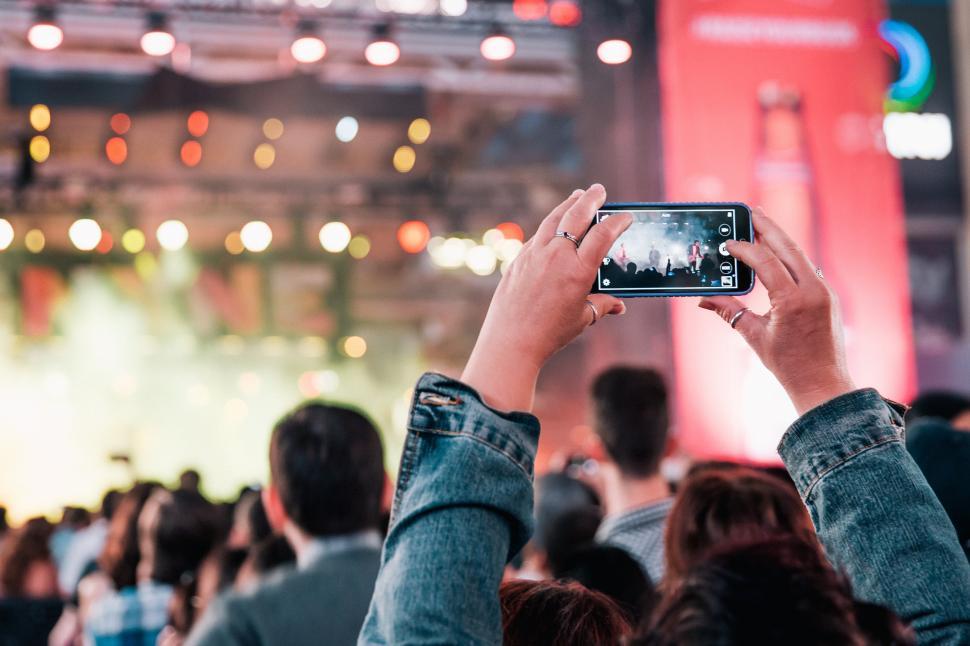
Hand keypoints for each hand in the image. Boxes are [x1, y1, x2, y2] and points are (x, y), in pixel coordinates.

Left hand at [461, 184, 632, 411]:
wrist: (511, 341)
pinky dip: (550, 225)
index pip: (603, 234)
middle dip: (590, 199)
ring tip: (577, 195)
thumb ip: (602, 305)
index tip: (626, 217)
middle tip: (599, 189)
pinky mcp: (519, 259)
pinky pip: (538, 235)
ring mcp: (534, 254)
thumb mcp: (582, 318)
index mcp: (578, 270)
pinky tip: (554, 224)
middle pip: (576, 215)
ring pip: (554, 219)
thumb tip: (619, 306)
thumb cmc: (550, 332)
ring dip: (568, 205)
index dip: (618, 222)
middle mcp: (556, 256)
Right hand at [699, 209, 855, 414]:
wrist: (823, 383)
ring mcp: (824, 291)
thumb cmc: (788, 364)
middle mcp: (813, 290)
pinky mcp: (828, 295)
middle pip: (788, 247)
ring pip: (800, 255)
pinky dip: (789, 257)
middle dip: (767, 228)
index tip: (729, 243)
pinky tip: (776, 253)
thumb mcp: (755, 336)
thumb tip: (703, 300)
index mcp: (793, 301)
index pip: (767, 262)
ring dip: (780, 240)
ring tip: (761, 226)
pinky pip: (807, 268)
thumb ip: (730, 312)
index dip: (746, 249)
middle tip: (750, 212)